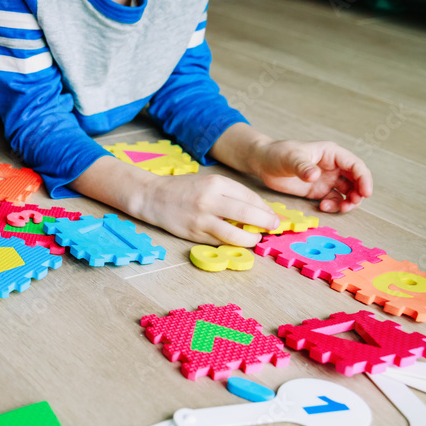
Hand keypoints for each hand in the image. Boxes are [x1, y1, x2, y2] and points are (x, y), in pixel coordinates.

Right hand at [137, 174, 279, 246]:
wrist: (152, 196)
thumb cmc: (183, 188)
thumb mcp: (209, 182)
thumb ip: (231, 194)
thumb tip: (257, 209)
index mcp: (216, 183)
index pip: (249, 197)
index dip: (264, 208)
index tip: (272, 215)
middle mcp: (209, 200)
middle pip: (247, 213)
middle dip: (265, 222)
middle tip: (273, 227)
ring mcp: (201, 219)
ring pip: (234, 233)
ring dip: (250, 238)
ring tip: (256, 238)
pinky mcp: (194, 234)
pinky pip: (219, 241)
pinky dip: (231, 242)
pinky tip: (237, 240)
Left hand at [249, 140, 371, 212]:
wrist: (263, 163)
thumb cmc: (278, 154)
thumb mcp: (290, 158)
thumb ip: (303, 167)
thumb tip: (315, 175)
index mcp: (332, 154)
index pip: (355, 165)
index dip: (364, 178)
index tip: (365, 193)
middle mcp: (334, 166)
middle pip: (356, 180)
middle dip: (359, 193)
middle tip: (351, 204)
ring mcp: (327, 179)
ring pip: (347, 192)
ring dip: (348, 202)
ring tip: (339, 208)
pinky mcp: (318, 191)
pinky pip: (334, 199)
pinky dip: (334, 205)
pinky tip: (324, 207)